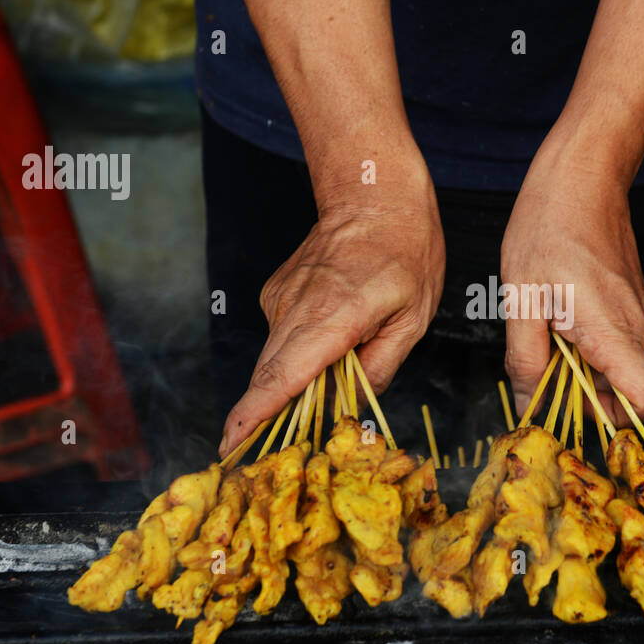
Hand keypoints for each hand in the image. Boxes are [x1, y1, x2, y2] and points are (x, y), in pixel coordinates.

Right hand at [218, 173, 444, 456]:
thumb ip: (381, 367)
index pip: (283, 376)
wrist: (374, 195)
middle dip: (266, 415)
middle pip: (270, 376)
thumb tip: (352, 405)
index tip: (229, 445)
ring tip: (340, 358)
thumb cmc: (404, 252)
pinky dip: (301, 349)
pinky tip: (333, 331)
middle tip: (269, 448)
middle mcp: (296, 307)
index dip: (255, 415)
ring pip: (277, 359)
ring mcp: (280, 298)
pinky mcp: (275, 293)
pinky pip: (283, 337)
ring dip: (296, 378)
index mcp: (334, 316)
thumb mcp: (414, 317)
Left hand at [500, 139, 643, 426]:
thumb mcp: (521, 298)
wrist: (584, 176)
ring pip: (614, 368)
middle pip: (621, 392)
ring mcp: (639, 315)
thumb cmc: (549, 227)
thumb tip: (529, 406)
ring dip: (579, 366)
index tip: (572, 413)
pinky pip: (614, 343)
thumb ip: (525, 360)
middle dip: (580, 393)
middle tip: (539, 364)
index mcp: (612, 332)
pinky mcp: (633, 304)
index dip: (614, 421)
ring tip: (545, 328)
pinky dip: (586, 344)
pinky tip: (558, 313)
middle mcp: (638, 329)